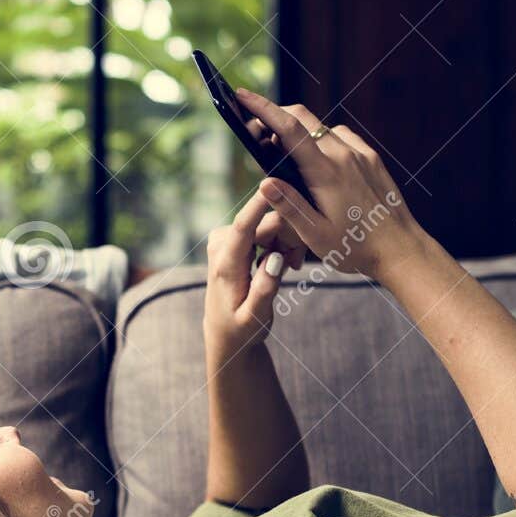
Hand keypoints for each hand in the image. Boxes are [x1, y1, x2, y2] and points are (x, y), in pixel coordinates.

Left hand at [204, 192, 286, 358]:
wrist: (225, 332)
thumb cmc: (241, 329)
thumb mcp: (255, 318)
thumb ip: (265, 291)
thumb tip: (275, 259)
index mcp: (225, 266)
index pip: (242, 227)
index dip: (258, 204)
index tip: (274, 184)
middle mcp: (220, 246)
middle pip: (263, 223)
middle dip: (288, 237)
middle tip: (295, 265)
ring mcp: (225, 240)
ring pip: (267, 224)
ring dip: (285, 242)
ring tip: (288, 268)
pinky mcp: (233, 238)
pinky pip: (264, 228)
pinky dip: (279, 242)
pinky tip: (280, 263)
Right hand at [235, 88, 427, 277]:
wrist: (402, 250)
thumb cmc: (356, 248)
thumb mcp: (315, 234)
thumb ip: (289, 206)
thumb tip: (265, 182)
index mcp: (326, 173)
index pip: (289, 129)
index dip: (262, 109)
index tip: (242, 96)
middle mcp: (345, 155)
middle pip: (303, 118)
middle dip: (276, 116)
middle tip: (256, 132)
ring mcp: (361, 154)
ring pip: (322, 128)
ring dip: (300, 132)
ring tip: (288, 157)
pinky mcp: (372, 159)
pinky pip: (342, 137)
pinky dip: (323, 140)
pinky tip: (320, 161)